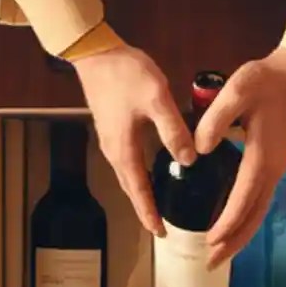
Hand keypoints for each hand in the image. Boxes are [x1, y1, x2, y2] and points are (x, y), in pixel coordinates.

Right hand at [73, 45, 195, 235]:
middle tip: (159, 227)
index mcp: (124, 148)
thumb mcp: (156, 98)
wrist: (96, 53)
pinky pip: (126, 162)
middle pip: (130, 188)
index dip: (149, 213)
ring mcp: (110, 140)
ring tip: (155, 206)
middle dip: (144, 209)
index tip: (160, 233)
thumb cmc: (125, 74)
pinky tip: (150, 171)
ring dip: (140, 193)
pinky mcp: (111, 129)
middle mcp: (113, 150)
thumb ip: (173, 130)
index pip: (138, 191)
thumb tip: (189, 160)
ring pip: (127, 176)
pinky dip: (137, 175)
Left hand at [194, 47, 285, 264]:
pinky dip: (246, 220)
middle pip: (253, 217)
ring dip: (240, 236)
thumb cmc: (265, 80)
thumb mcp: (236, 91)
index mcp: (261, 158)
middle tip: (211, 263)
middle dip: (233, 243)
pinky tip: (232, 227)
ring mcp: (274, 168)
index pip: (242, 201)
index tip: (208, 242)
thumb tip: (199, 148)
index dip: (226, 224)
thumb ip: (216, 119)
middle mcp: (271, 170)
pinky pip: (258, 201)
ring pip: (258, 213)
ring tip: (219, 255)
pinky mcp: (271, 164)